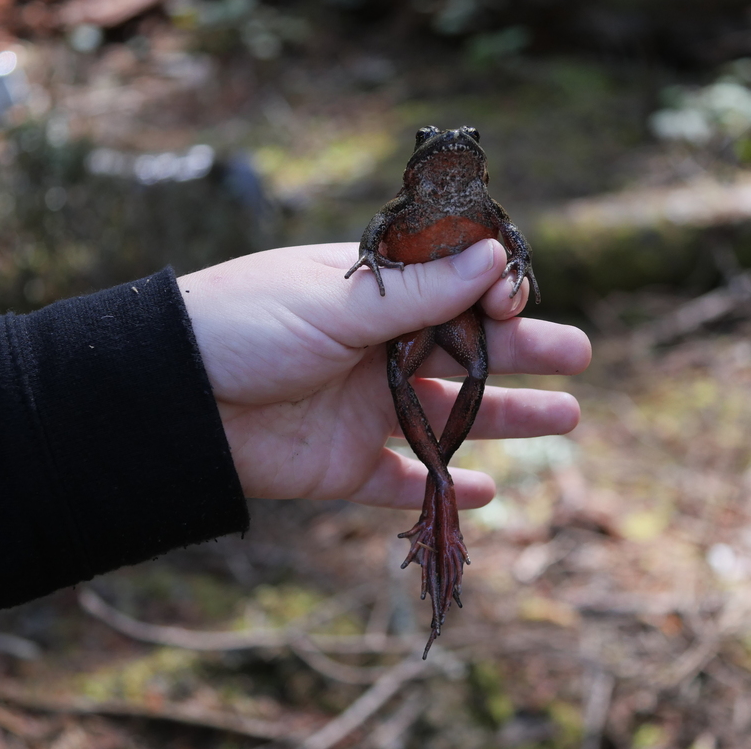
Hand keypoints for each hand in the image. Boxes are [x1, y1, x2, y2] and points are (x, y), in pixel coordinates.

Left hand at [178, 240, 589, 508]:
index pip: (451, 294)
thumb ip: (417, 293)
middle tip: (578, 357)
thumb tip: (493, 258)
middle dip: (522, 355)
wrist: (172, 399)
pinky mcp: (345, 465)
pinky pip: (405, 481)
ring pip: (451, 417)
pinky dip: (443, 487)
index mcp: (372, 301)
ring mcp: (364, 410)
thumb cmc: (247, 326)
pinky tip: (488, 492)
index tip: (522, 305)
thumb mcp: (336, 302)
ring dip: (506, 419)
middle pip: (466, 354)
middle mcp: (376, 352)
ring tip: (565, 418)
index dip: (493, 299)